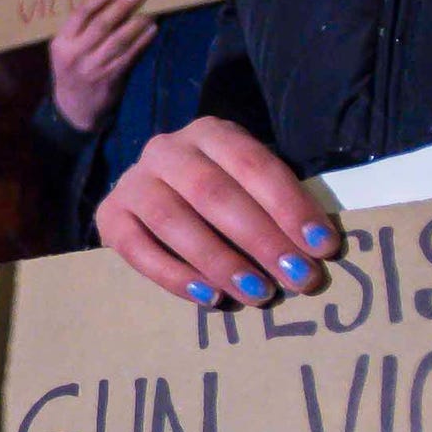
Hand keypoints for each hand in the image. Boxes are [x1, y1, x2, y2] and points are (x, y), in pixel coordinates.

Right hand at [49, 0, 155, 130]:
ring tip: (150, 9)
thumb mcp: (66, 50)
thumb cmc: (72, 70)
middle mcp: (75, 54)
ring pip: (117, 40)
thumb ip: (80, 30)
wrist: (74, 107)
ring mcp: (93, 67)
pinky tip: (152, 30)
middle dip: (121, 6)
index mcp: (61, 43)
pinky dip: (142, 42)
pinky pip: (129, 56)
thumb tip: (111, 0)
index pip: (81, 14)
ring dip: (136, 23)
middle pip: (101, 25)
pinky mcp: (109, 78)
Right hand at [95, 116, 338, 306]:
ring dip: (221, 261)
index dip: (290, 206)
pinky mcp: (109, 216)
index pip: (254, 165)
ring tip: (258, 294)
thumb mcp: (248, 185)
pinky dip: (175, 276)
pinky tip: (210, 298)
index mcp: (210, 134)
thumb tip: (316, 249)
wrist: (153, 193)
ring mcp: (133, 182)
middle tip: (298, 278)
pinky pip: (138, 250)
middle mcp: (166, 149)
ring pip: (174, 221)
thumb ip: (274, 208)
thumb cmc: (219, 196)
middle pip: (214, 193)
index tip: (322, 247)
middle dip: (261, 239)